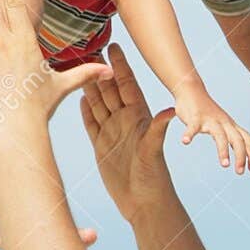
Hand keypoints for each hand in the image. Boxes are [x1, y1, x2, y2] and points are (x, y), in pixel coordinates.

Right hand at [80, 44, 177, 220]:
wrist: (144, 203)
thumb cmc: (154, 179)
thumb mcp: (154, 153)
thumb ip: (158, 130)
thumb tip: (169, 111)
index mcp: (140, 118)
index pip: (128, 86)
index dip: (121, 67)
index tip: (114, 46)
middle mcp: (126, 122)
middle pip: (111, 91)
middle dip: (101, 70)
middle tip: (90, 48)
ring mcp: (113, 133)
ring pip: (99, 104)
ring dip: (91, 86)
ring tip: (80, 67)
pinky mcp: (102, 147)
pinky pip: (92, 124)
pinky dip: (86, 111)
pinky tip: (79, 97)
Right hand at [174, 84, 249, 174]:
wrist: (192, 89)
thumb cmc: (206, 110)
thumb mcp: (223, 123)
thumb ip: (230, 136)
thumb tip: (241, 152)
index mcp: (231, 126)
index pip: (248, 140)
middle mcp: (224, 123)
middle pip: (238, 140)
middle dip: (241, 156)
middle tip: (240, 172)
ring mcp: (210, 120)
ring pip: (220, 136)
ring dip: (223, 150)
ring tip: (225, 164)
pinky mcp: (195, 117)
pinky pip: (193, 127)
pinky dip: (189, 134)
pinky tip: (184, 142)